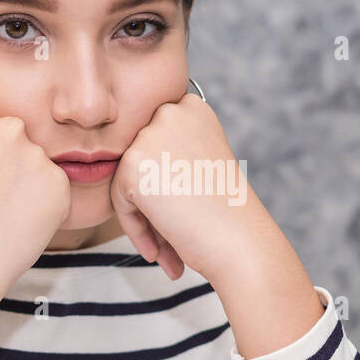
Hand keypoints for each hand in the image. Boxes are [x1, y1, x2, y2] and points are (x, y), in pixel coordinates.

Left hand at [109, 93, 264, 282]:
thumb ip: (170, 156)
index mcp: (192, 108)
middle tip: (170, 239)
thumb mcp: (201, 166)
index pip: (156, 143)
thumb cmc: (227, 214)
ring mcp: (150, 134)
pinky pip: (120, 200)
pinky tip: (159, 250)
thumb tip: (136, 165)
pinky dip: (136, 229)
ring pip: (127, 180)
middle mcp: (171, 112)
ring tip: (166, 249)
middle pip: (140, 161)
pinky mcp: (132, 162)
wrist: (239, 241)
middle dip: (152, 201)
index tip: (180, 210)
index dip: (166, 181)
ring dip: (144, 218)